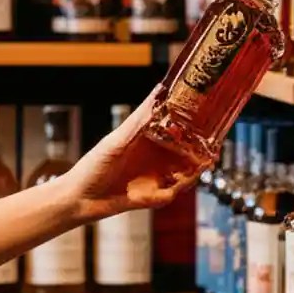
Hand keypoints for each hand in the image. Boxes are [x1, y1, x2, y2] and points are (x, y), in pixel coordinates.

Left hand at [58, 87, 204, 223]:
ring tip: (203, 165)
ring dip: (194, 170)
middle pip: (185, 152)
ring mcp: (154, 177)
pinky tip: (178, 184)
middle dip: (201, 150)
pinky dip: (176, 189)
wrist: (79, 199)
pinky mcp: (153, 197)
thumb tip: (158, 93)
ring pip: (183, 173)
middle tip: (214, 147)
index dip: (192, 124)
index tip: (208, 115)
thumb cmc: (93, 166)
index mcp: (146, 138)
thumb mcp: (117, 141)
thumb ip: (139, 121)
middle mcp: (153, 157)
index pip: (175, 128)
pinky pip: (171, 193)